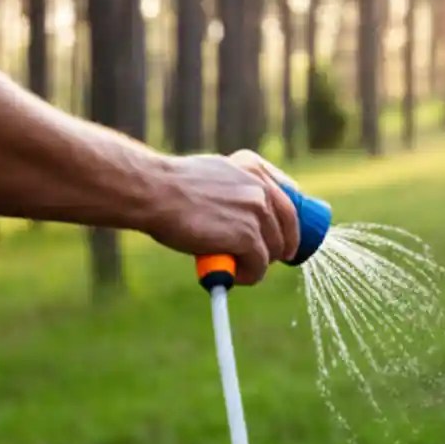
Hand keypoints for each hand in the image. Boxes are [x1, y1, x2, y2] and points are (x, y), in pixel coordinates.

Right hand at [143, 150, 299, 285]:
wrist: (155, 191)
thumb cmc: (172, 186)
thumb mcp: (212, 174)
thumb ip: (232, 188)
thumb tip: (238, 215)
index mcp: (254, 167)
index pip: (288, 200)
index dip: (288, 226)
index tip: (284, 241)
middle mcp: (261, 187)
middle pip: (286, 229)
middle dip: (276, 249)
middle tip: (258, 261)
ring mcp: (257, 212)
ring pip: (274, 250)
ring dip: (257, 264)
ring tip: (235, 268)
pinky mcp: (248, 236)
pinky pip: (259, 267)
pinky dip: (248, 276)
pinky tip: (233, 275)